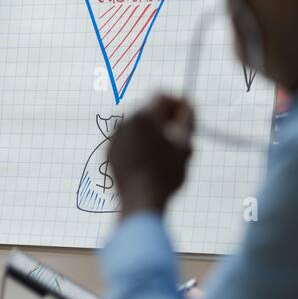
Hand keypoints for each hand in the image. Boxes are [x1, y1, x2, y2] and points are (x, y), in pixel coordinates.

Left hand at [107, 94, 193, 215]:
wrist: (140, 201)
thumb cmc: (167, 174)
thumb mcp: (185, 146)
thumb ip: (188, 121)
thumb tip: (188, 106)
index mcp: (145, 116)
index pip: (162, 97)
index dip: (177, 103)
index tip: (188, 115)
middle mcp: (125, 122)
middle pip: (148, 110)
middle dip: (165, 118)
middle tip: (180, 133)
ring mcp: (114, 137)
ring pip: (137, 127)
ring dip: (151, 132)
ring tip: (167, 152)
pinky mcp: (109, 152)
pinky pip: (126, 142)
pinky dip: (138, 145)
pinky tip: (150, 161)